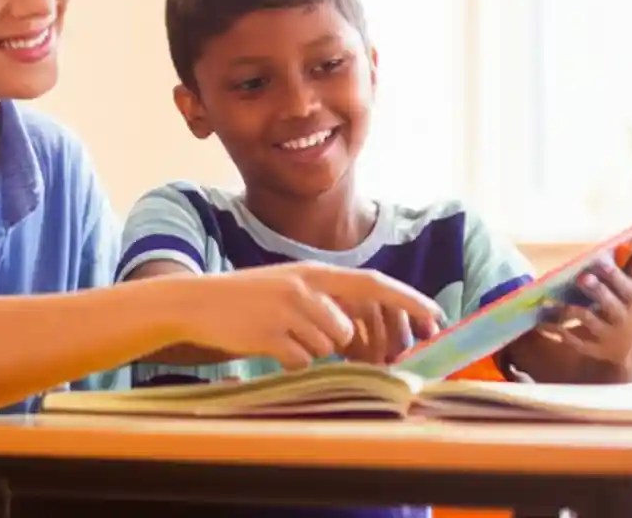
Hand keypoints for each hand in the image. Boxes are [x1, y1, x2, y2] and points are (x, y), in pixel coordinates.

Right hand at [167, 262, 444, 369]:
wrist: (196, 303)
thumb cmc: (247, 300)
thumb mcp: (289, 287)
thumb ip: (323, 301)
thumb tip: (358, 333)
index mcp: (313, 271)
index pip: (373, 283)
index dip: (408, 299)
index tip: (436, 315)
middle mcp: (304, 286)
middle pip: (347, 328)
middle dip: (343, 344)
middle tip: (325, 343)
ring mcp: (287, 310)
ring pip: (324, 348)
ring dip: (307, 350)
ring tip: (277, 336)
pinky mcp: (270, 335)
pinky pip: (299, 361)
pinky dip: (287, 361)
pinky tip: (265, 345)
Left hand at [539, 231, 631, 370]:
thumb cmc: (629, 300)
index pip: (630, 281)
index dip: (617, 271)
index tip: (601, 260)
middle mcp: (625, 313)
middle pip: (610, 301)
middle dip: (597, 289)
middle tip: (582, 278)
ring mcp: (609, 332)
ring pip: (589, 320)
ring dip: (572, 310)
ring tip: (554, 301)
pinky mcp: (594, 347)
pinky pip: (573, 339)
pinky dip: (557, 330)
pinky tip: (541, 321)